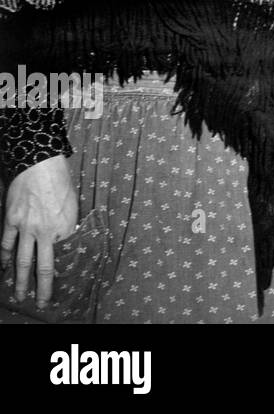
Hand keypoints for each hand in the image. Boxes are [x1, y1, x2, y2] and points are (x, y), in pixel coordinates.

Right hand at [1, 155, 77, 308]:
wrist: (40, 165)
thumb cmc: (61, 182)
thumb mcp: (72, 205)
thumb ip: (66, 224)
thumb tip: (64, 238)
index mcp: (63, 228)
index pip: (63, 256)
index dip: (62, 270)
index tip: (61, 283)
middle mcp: (44, 232)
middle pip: (43, 266)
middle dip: (42, 287)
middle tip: (41, 303)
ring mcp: (25, 228)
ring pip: (21, 260)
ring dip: (20, 279)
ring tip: (19, 294)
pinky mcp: (11, 221)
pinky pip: (5, 243)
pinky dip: (4, 257)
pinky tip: (3, 268)